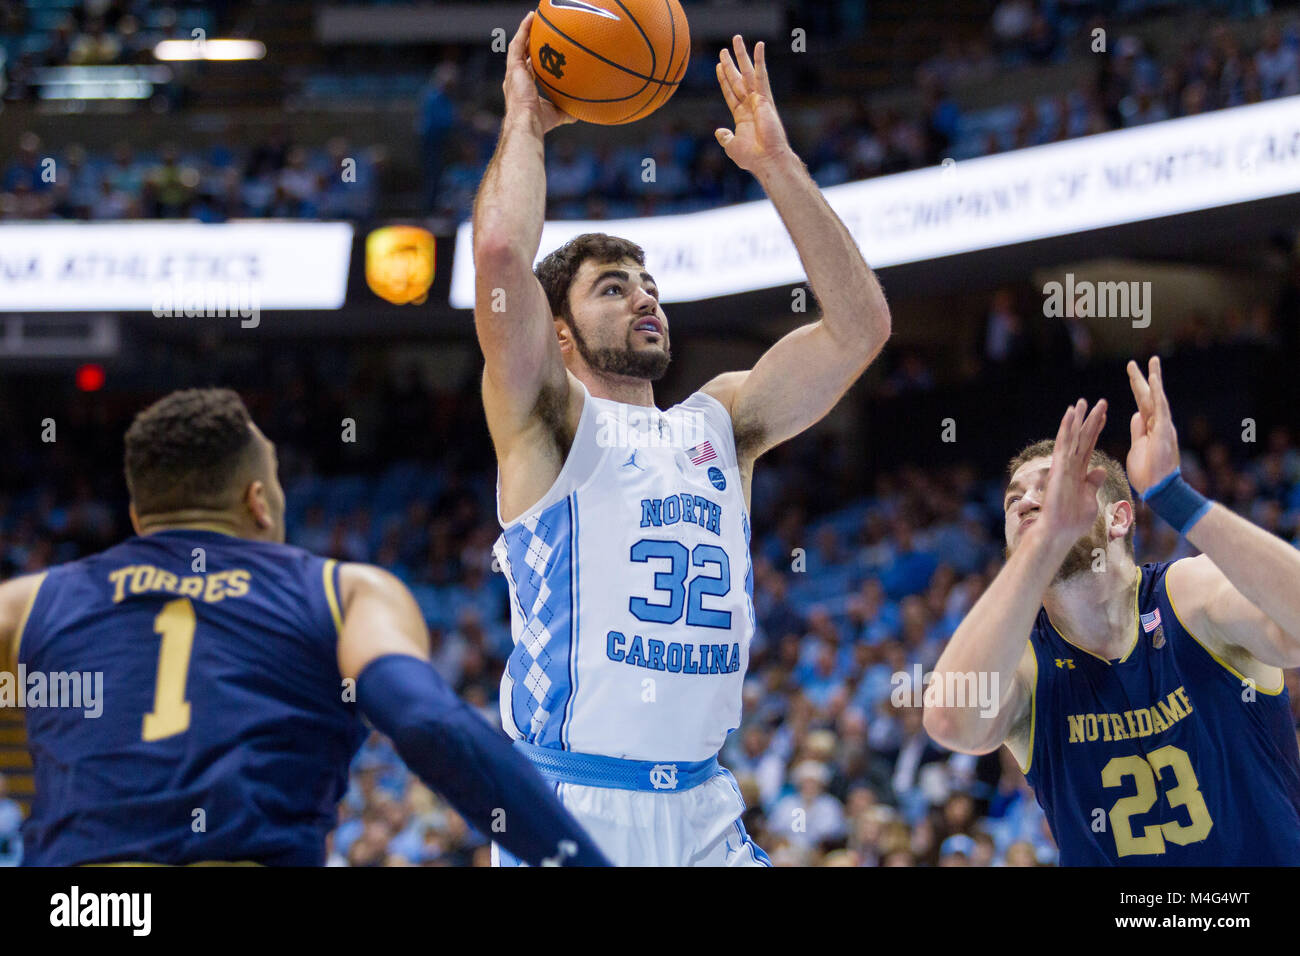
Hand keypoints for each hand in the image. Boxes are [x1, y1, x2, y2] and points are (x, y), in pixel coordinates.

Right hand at [503, 12, 576, 133]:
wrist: (528, 122)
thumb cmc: (540, 122)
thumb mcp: (557, 115)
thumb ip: (566, 111)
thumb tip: (579, 113)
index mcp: (524, 88)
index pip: (529, 69)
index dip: (534, 59)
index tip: (543, 51)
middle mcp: (516, 78)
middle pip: (523, 55)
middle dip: (529, 43)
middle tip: (539, 31)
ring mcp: (513, 72)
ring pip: (518, 46)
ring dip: (525, 31)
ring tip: (533, 18)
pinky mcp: (513, 67)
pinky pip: (518, 43)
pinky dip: (524, 29)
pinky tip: (531, 18)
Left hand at [715, 36, 792, 174]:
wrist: (767, 159)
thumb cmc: (752, 158)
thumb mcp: (732, 147)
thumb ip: (725, 138)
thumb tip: (719, 131)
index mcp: (742, 116)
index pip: (730, 93)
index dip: (724, 80)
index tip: (719, 66)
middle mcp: (750, 105)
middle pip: (737, 80)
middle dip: (730, 65)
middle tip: (723, 50)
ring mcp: (757, 100)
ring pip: (747, 73)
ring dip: (741, 56)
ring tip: (736, 39)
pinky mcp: (764, 98)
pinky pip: (761, 75)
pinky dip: (760, 60)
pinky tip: (758, 45)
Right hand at [1036, 398, 1108, 547]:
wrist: (1061, 532)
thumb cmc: (1074, 520)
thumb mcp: (1091, 498)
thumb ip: (1094, 482)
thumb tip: (1101, 469)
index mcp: (1080, 472)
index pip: (1090, 446)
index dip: (1097, 430)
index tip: (1104, 415)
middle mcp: (1071, 465)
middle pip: (1083, 438)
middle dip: (1091, 420)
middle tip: (1099, 402)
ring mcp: (1064, 465)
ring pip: (1072, 437)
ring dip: (1077, 419)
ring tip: (1082, 402)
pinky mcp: (1059, 467)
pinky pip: (1063, 444)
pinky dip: (1066, 428)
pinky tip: (1069, 414)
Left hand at [1126, 356, 1180, 494]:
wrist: (1157, 490)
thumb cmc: (1147, 473)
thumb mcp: (1137, 447)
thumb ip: (1138, 430)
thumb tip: (1136, 414)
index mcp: (1149, 428)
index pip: (1142, 404)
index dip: (1137, 388)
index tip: (1132, 374)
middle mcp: (1158, 425)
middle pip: (1147, 397)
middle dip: (1141, 379)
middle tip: (1133, 362)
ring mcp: (1163, 428)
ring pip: (1157, 399)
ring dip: (1154, 379)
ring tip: (1152, 361)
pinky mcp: (1164, 432)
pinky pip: (1161, 409)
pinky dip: (1158, 394)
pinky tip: (1154, 380)